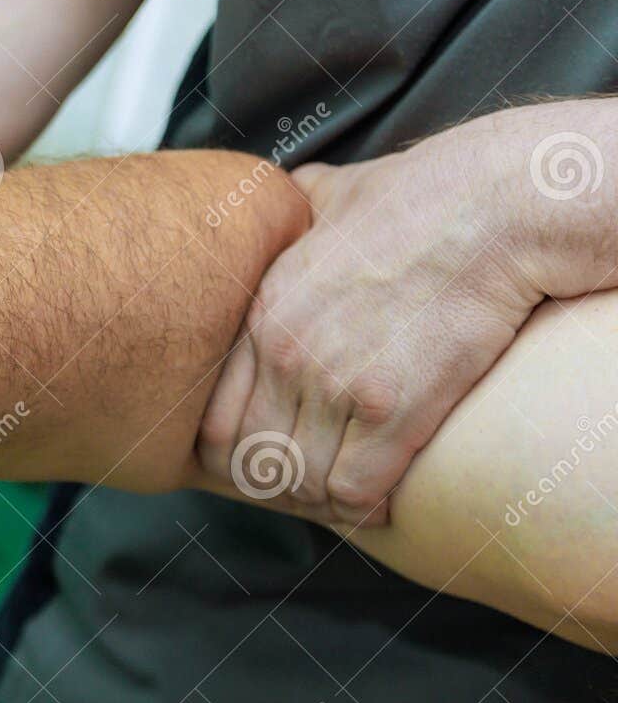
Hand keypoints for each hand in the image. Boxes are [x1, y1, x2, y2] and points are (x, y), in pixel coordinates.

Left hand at [197, 133, 543, 526]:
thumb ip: (285, 218)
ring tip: (349, 491)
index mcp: (259, 315)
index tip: (270, 459)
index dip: (239, 454)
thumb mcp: (322, 197)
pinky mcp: (391, 408)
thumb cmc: (415, 198)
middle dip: (280, 484)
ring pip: (302, 482)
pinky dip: (364, 505)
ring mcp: (333, 383)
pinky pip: (352, 490)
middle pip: (254, 461)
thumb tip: (277, 206)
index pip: (213, 423)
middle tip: (312, 485)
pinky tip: (383, 495)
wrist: (489, 209)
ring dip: (324, 497)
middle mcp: (283, 354)